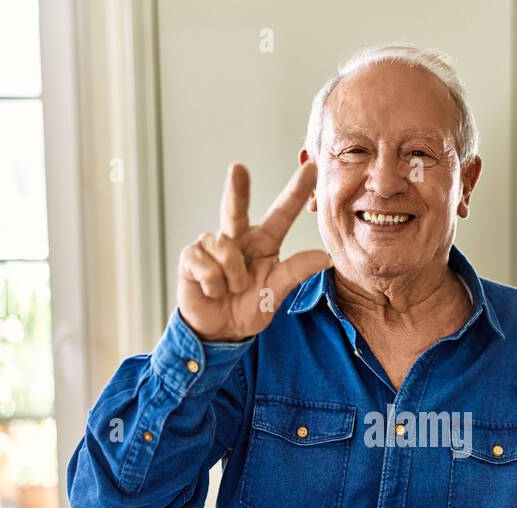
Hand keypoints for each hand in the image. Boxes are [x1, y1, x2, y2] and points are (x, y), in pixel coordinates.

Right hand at [176, 162, 331, 341]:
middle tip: (238, 168)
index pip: (282, 213)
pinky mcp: (191, 256)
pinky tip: (211, 290)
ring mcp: (211, 245)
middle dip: (236, 189)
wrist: (221, 331)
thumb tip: (325, 258)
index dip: (295, 191)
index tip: (310, 167)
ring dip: (231, 278)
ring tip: (230, 291)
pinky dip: (212, 284)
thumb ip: (296, 272)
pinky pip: (206, 265)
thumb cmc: (250, 307)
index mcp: (263, 242)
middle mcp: (237, 237)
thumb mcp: (276, 292)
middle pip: (236, 209)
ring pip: (224, 249)